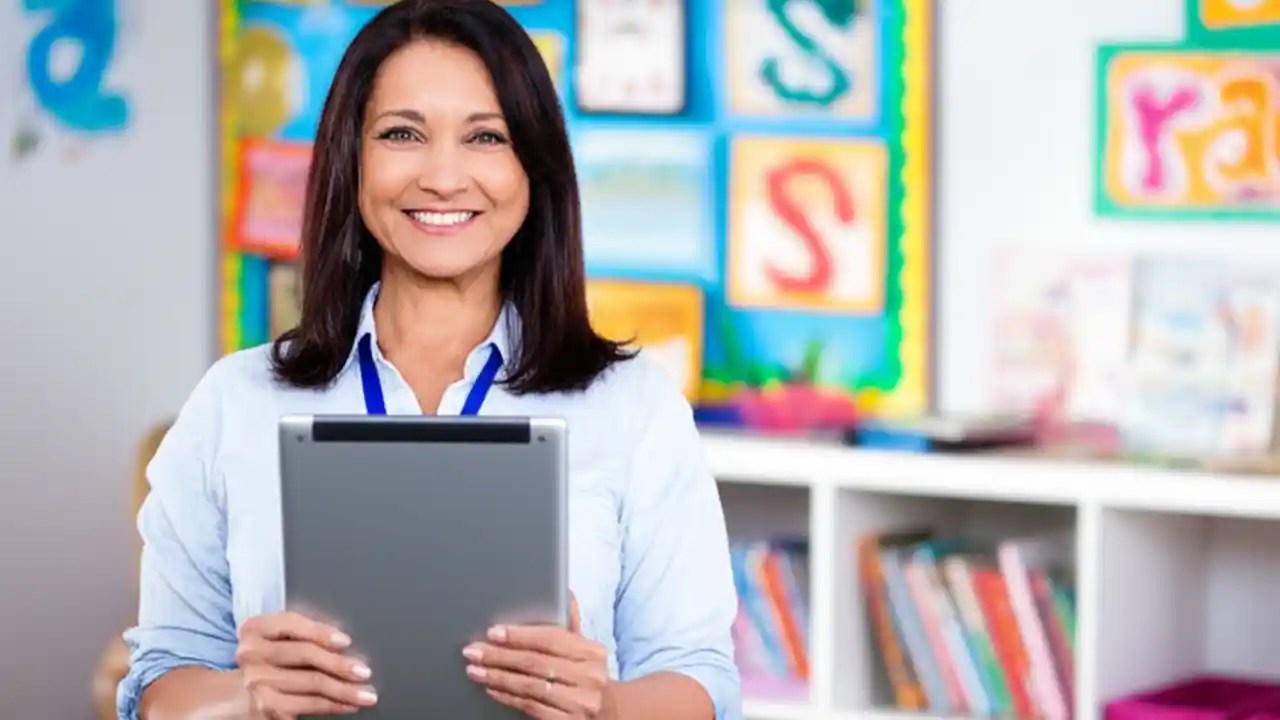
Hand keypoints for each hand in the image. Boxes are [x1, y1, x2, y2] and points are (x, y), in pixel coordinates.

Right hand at [236, 611, 378, 717]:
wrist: (242, 692)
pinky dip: (332, 706)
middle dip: (339, 664)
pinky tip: (348, 705)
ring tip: (366, 694)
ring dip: (344, 690)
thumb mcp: (280, 637)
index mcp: (255, 628)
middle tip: (365, 672)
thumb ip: (304, 633)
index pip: (291, 624)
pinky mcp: (266, 707)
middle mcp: (251, 654)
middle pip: (304, 655)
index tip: (346, 642)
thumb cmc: (274, 657)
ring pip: (310, 683)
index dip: (320, 632)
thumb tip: (345, 643)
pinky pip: (308, 705)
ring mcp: (257, 682)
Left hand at [463, 594, 613, 718]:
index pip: (551, 639)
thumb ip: (571, 624)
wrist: (611, 713)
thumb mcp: (585, 649)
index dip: (520, 635)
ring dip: (498, 677)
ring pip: (530, 686)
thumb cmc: (589, 675)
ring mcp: (580, 703)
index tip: (494, 632)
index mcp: (592, 652)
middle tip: (473, 651)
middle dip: (499, 656)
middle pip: (536, 663)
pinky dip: (508, 697)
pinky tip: (493, 689)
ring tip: (476, 670)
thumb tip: (565, 592)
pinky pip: (531, 707)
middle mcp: (589, 677)